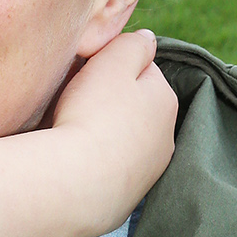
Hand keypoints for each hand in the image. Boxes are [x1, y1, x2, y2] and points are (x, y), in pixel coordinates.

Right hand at [50, 30, 176, 224]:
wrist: (73, 183)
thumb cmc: (92, 114)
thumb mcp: (113, 60)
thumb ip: (132, 44)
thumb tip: (146, 39)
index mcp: (165, 99)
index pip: (140, 70)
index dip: (110, 67)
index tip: (85, 74)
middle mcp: (164, 137)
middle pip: (131, 107)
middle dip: (107, 102)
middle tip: (73, 103)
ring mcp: (146, 171)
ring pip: (121, 139)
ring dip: (102, 133)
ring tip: (71, 134)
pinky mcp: (125, 197)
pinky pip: (109, 169)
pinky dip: (95, 162)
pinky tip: (74, 161)